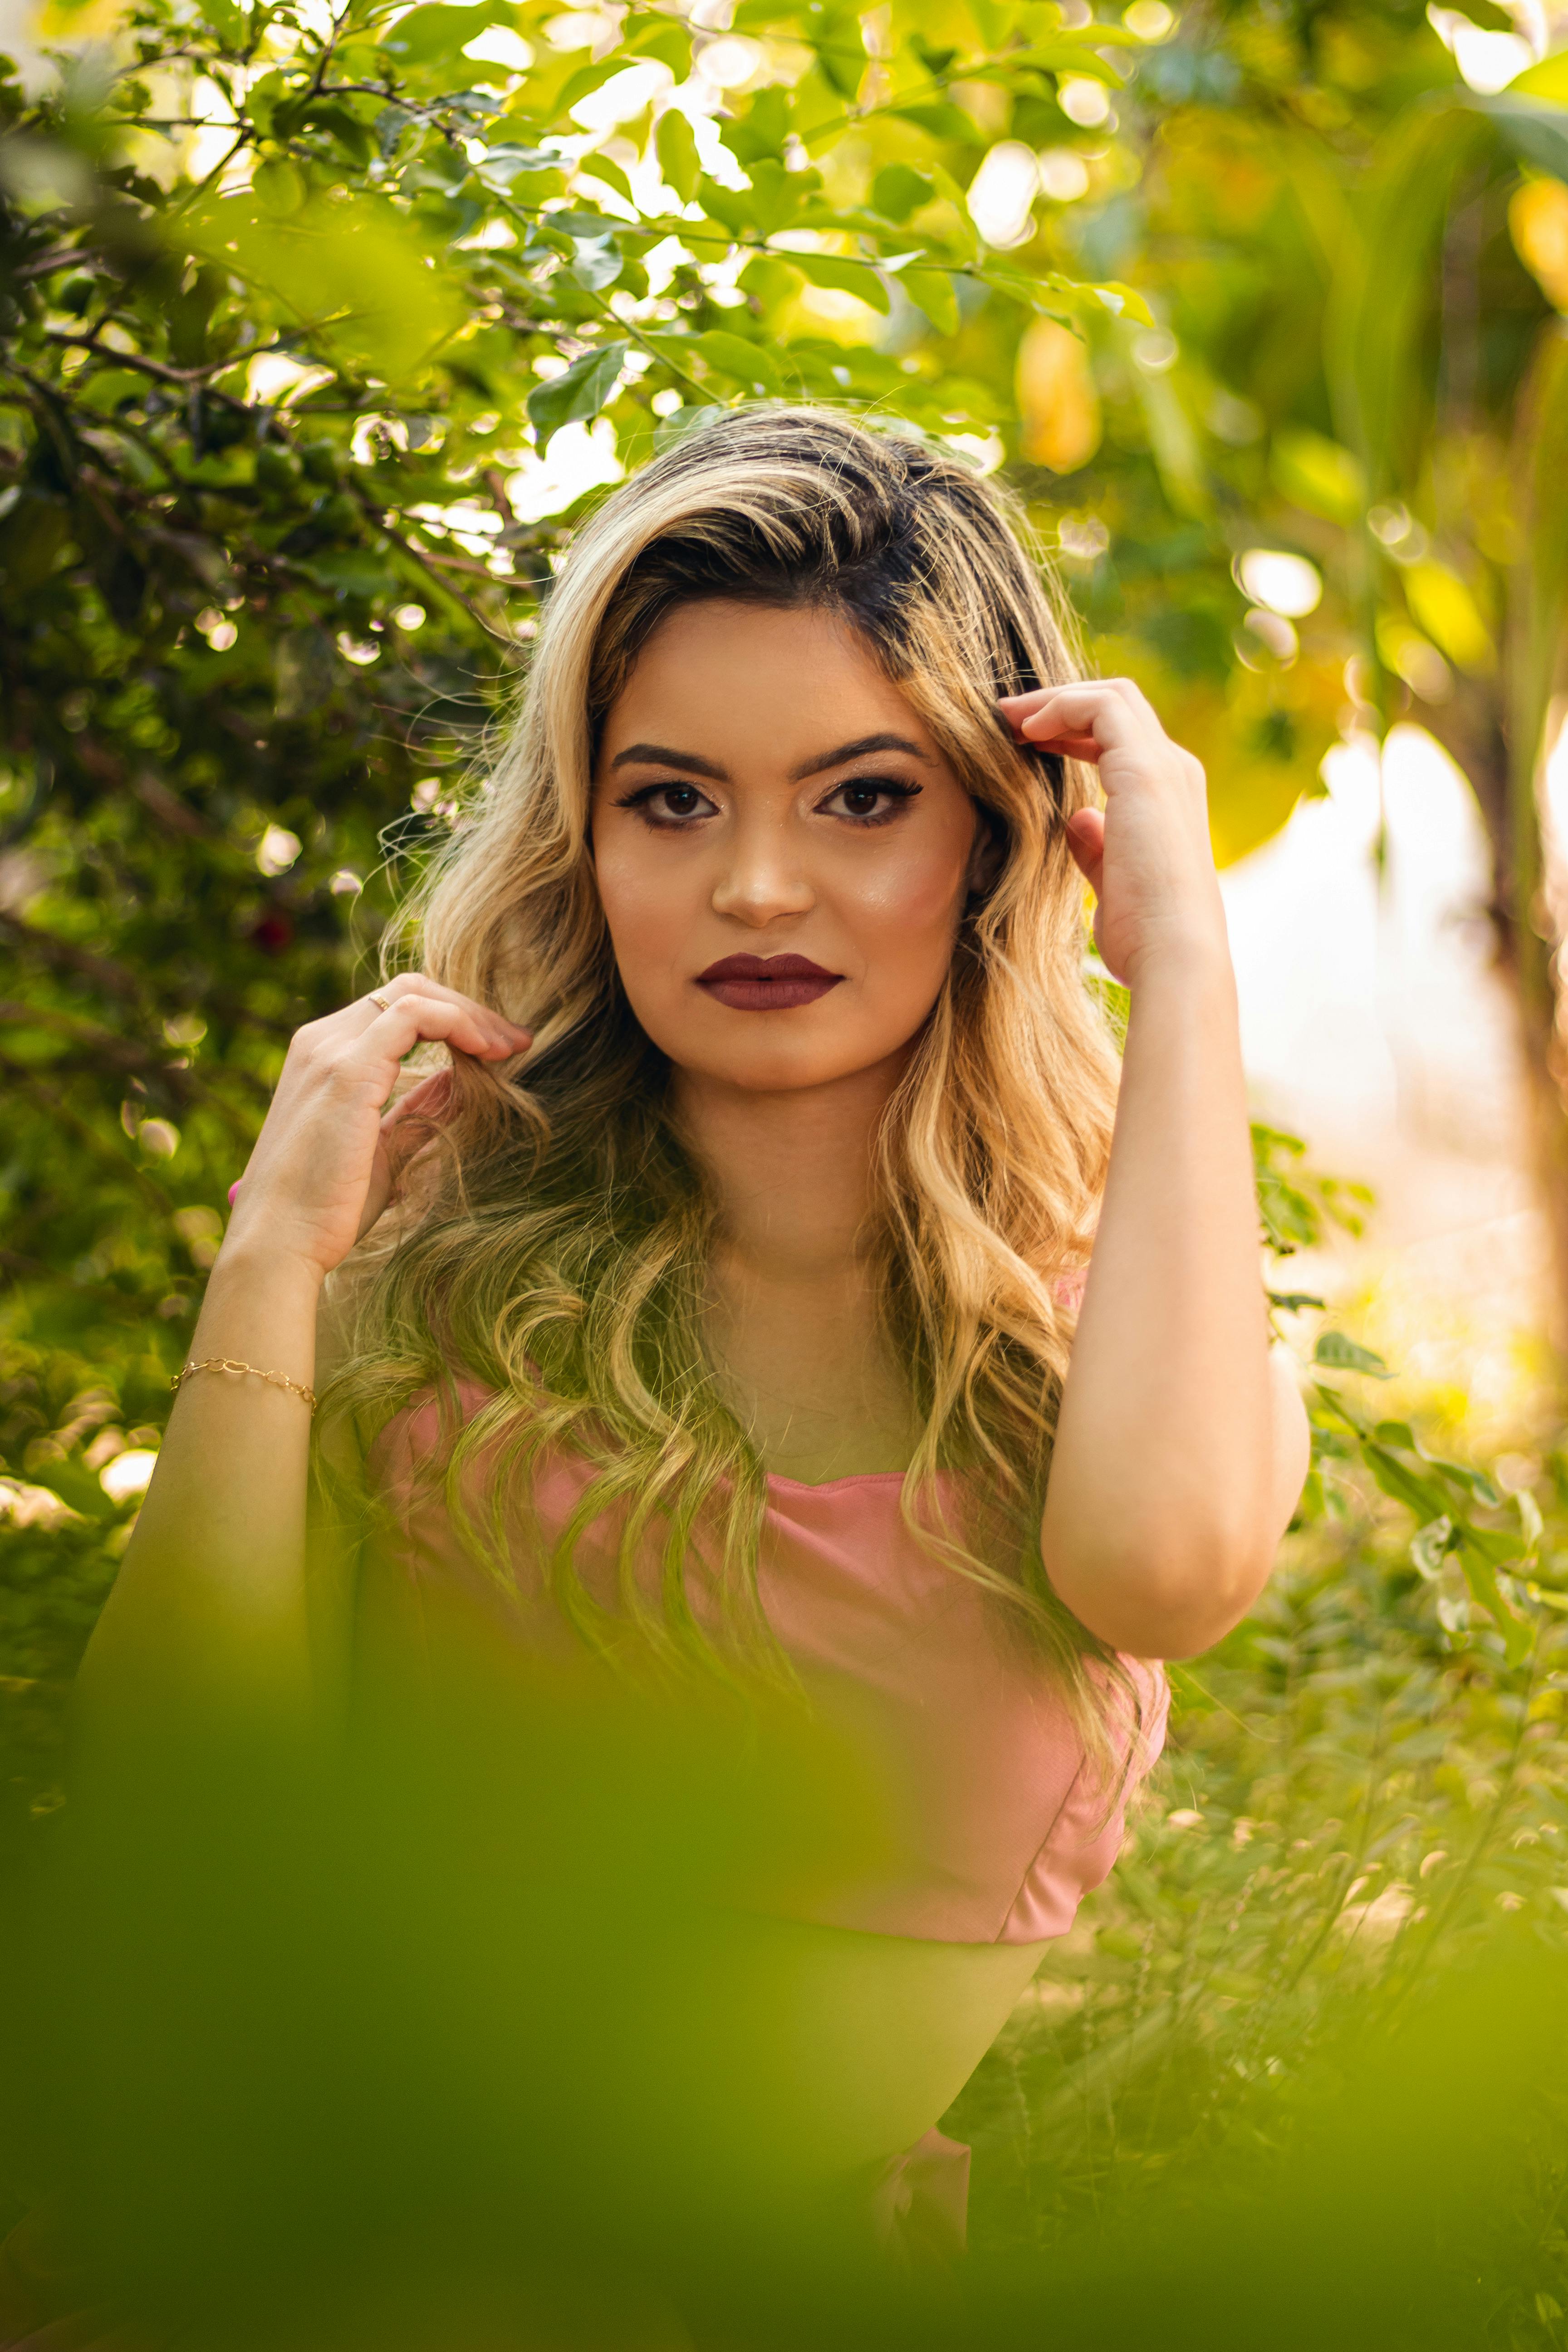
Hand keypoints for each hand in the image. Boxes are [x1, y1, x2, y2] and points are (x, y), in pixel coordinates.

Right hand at [222, 977, 530, 1280]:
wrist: (279, 1242)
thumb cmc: (327, 1208)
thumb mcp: (386, 1147)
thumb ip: (419, 1108)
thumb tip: (460, 1080)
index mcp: (323, 1055)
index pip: (396, 1009)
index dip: (454, 1019)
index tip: (500, 1051)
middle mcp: (320, 1041)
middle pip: (408, 990)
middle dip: (469, 1009)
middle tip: (514, 1043)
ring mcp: (329, 1051)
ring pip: (413, 994)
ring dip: (471, 1014)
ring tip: (509, 1048)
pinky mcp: (346, 1070)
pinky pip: (413, 1016)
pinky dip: (458, 1023)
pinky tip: (487, 1052)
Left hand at [999, 678, 1225, 984]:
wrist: (1173, 955)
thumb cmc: (1144, 935)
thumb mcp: (1111, 884)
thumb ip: (1097, 848)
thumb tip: (1077, 822)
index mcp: (1169, 798)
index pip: (1122, 738)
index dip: (1071, 731)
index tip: (1023, 743)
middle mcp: (1174, 772)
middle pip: (1118, 706)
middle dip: (1059, 703)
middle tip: (1006, 718)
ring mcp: (1164, 767)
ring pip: (1111, 697)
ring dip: (1053, 699)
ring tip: (1006, 716)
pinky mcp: (1145, 770)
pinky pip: (1101, 708)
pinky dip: (1060, 707)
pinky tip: (1026, 729)